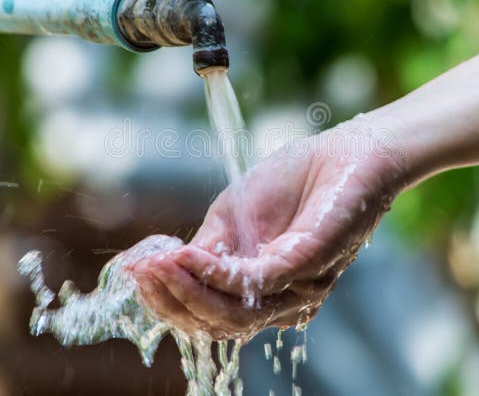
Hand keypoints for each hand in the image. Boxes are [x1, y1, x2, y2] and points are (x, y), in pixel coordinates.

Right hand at [134, 119, 406, 338]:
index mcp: (260, 291)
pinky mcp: (309, 262)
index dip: (166, 301)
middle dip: (170, 301)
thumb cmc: (295, 182)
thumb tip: (165, 271)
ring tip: (155, 265)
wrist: (346, 152)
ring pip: (233, 316)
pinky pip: (256, 282)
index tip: (132, 274)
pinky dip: (215, 272)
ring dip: (186, 291)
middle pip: (216, 326)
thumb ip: (208, 249)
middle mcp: (280, 300)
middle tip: (139, 273)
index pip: (207, 317)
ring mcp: (297, 287)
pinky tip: (186, 255)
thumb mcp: (235, 216)